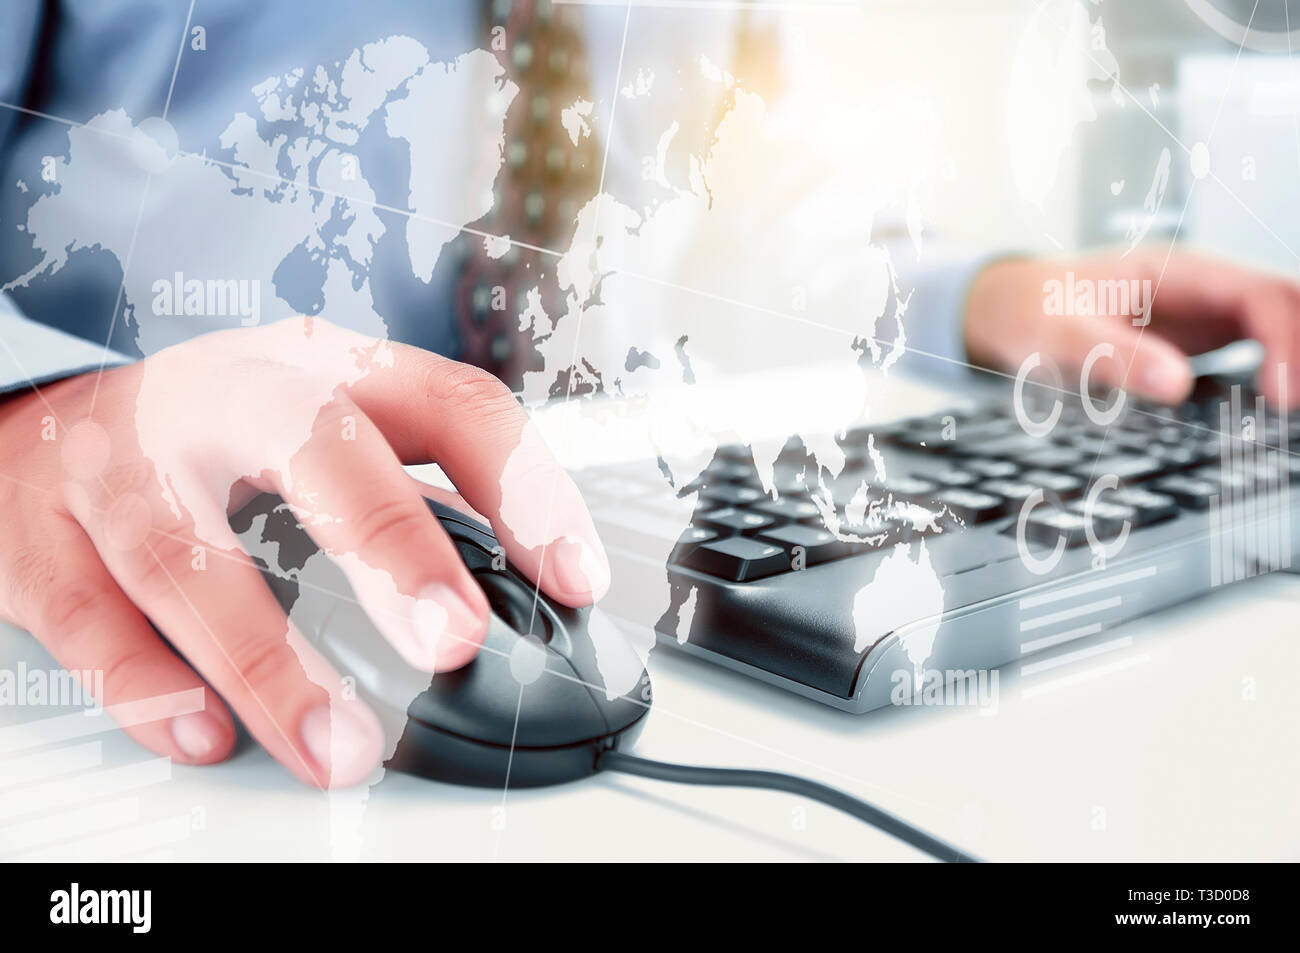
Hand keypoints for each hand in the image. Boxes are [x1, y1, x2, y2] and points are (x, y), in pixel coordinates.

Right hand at [0, 317, 607, 787]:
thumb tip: (512, 602)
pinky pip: (86, 612)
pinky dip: (145, 681)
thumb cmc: (215, 437)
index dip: (525, 489)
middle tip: (454, 642)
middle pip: (317, 448)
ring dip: (270, 661)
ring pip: (189, 552)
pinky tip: (202, 731)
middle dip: (392, 546)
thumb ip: (410, 503)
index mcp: (326, 371)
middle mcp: (227, 398)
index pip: (452, 404)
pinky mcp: (35, 532)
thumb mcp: (324, 435)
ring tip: (339, 742)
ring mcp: (123, 460)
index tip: (576, 579)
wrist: (46, 423)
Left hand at [964, 250, 1299, 405]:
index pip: (1258, 295)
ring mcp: (1203, 313)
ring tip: (1292, 415)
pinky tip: (1274, 411)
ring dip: (1293, 362)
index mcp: (1176, 270)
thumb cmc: (1029, 311)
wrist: (1005, 307)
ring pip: (1278, 327)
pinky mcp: (1197, 341)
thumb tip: (1177, 385)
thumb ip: (1114, 356)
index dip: (1285, 342)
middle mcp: (1201, 287)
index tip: (1282, 396)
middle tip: (1296, 412)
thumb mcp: (1058, 334)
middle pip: (1284, 305)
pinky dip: (1276, 374)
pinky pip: (1257, 351)